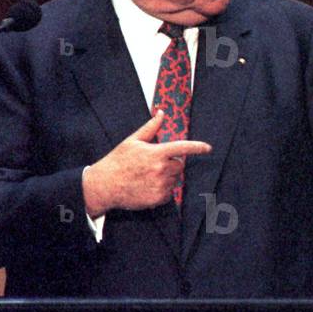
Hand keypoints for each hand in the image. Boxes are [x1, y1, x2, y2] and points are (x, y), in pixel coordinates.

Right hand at [82, 110, 211, 215]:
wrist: (104, 185)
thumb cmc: (117, 161)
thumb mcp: (132, 141)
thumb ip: (151, 128)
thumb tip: (161, 113)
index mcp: (156, 153)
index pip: (183, 148)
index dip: (197, 147)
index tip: (208, 148)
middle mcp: (161, 169)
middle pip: (179, 166)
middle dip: (171, 164)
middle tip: (153, 165)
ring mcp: (160, 185)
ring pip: (175, 179)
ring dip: (167, 177)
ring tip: (147, 177)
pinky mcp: (158, 198)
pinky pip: (169, 193)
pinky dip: (162, 190)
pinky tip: (147, 187)